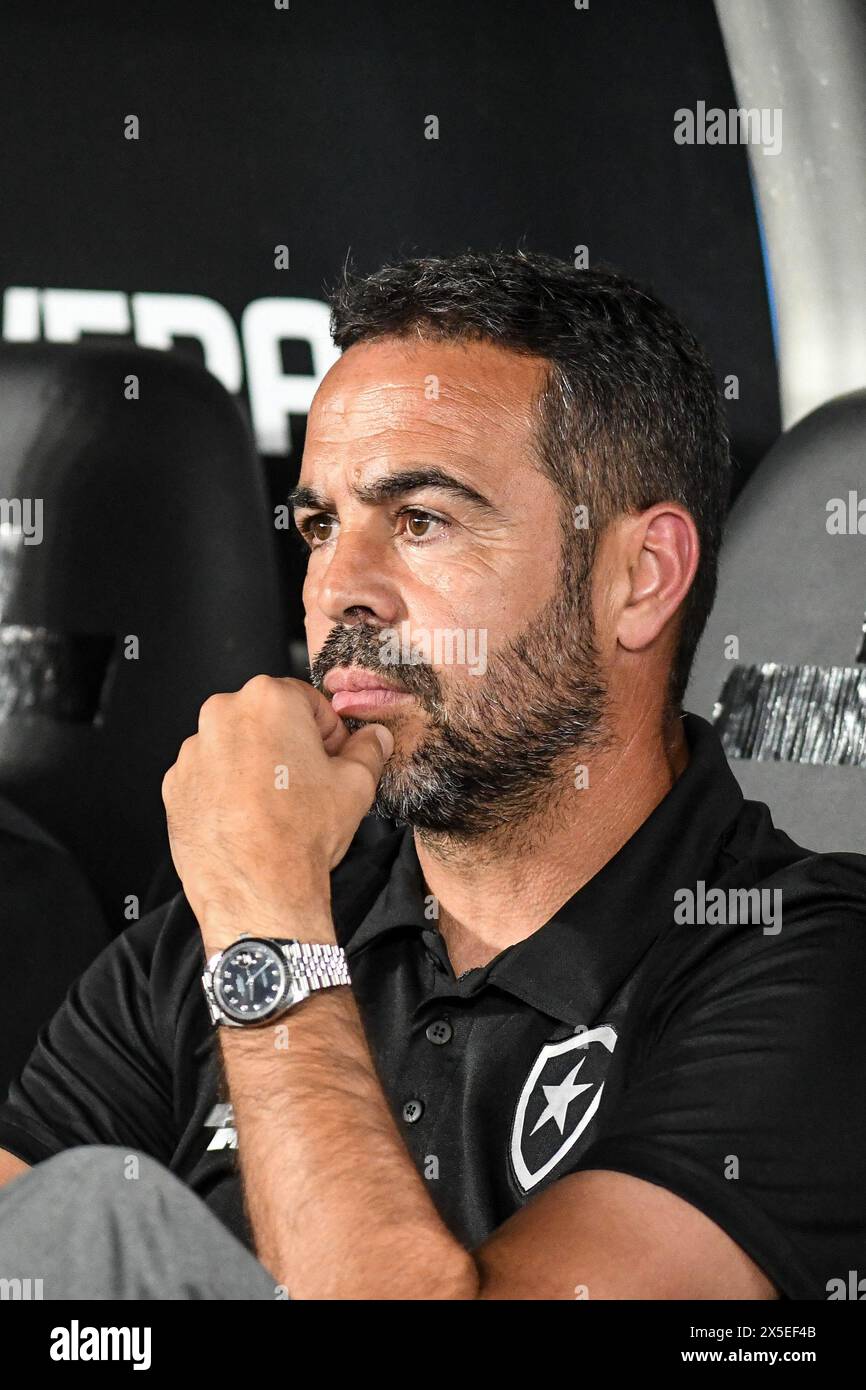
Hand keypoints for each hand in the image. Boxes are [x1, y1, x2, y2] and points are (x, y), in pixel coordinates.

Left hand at [161, 675, 393, 944]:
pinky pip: (209, 775)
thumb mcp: (356, 785)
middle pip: (267, 719)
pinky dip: (227, 789)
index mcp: (269, 700)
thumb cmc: (300, 835)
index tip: (332, 756)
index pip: (307, 700)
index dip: (327, 732)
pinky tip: (249, 817)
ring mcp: (194, 750)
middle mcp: (223, 715)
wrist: (257, 890)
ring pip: (235, 746)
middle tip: (308, 783)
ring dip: (256, 765)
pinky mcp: (176, 784)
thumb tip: (374, 739)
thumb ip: (368, 750)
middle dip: (289, 744)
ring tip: (277, 805)